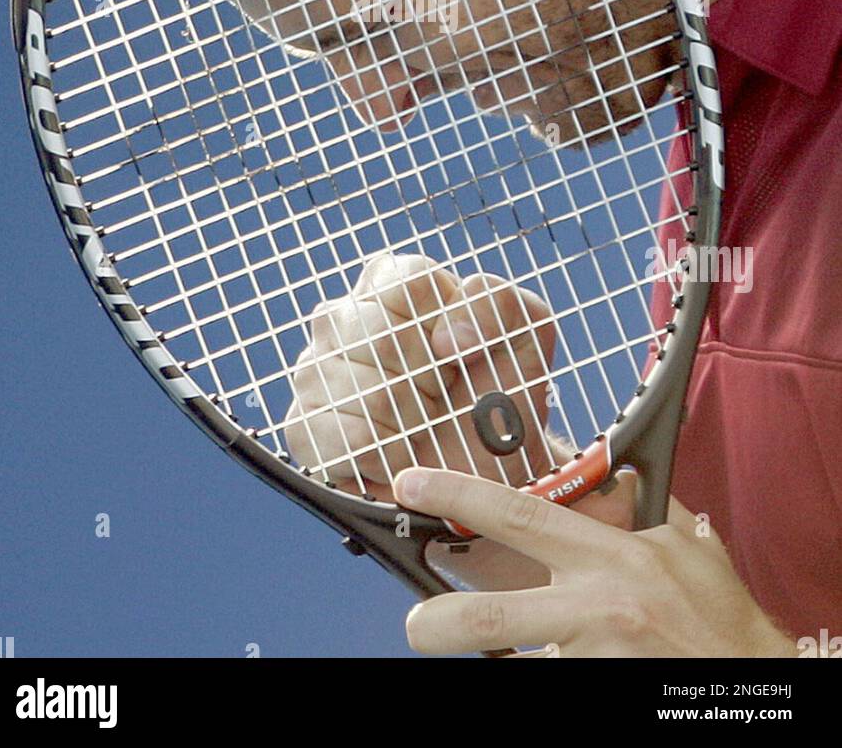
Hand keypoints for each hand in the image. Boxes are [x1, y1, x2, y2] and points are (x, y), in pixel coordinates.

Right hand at [284, 251, 554, 501]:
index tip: (464, 352)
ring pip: (370, 391)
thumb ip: (499, 302)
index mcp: (393, 284)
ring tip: (422, 426)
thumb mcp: (525, 334)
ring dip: (413, 422)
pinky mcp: (305, 425)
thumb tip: (447, 336)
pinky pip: (350, 438)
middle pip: (385, 337)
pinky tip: (398, 453)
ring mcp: (316, 369)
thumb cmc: (499, 396)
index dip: (448, 323)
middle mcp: (344, 317)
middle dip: (430, 379)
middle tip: (443, 397)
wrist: (486, 472)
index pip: (410, 282)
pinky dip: (388, 455)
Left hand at [393, 467, 796, 656]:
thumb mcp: (679, 546)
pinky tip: (568, 664)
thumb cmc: (717, 614)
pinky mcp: (601, 694)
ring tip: (496, 651)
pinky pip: (556, 685)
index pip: (522, 514)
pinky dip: (553, 673)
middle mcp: (596, 609)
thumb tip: (586, 474)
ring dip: (509, 662)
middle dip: (446, 623)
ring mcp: (596, 660)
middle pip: (498, 618)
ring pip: (527, 663)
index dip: (459, 495)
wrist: (758, 681)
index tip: (411, 482)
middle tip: (416, 624)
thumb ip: (629, 515)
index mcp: (610, 558)